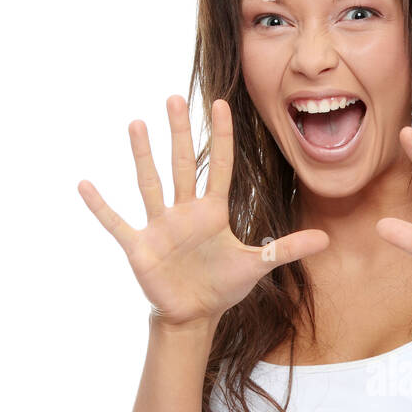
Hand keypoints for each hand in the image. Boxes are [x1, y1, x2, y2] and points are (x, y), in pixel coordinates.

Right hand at [78, 97, 328, 325]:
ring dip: (143, 156)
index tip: (221, 104)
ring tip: (136, 123)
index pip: (218, 167)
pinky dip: (101, 206)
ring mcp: (159, 226)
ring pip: (150, 184)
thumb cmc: (222, 287)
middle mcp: (184, 212)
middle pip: (181, 165)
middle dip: (178, 133)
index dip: (221, 137)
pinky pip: (117, 222)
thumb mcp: (256, 266)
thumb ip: (287, 249)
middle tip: (174, 97)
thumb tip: (326, 239)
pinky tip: (84, 184)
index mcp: (212, 212)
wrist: (194, 314)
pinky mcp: (140, 246)